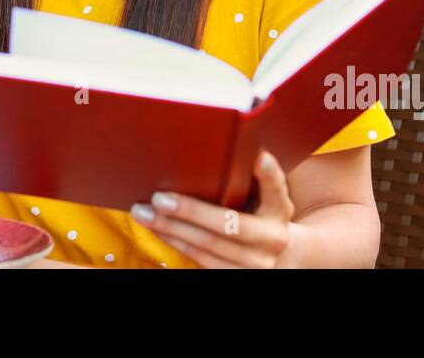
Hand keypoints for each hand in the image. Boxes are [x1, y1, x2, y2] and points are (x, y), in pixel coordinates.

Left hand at [129, 150, 295, 267]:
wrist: (276, 253)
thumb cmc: (259, 212)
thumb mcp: (264, 195)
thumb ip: (247, 176)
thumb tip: (219, 147)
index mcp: (280, 210)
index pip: (276, 188)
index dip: (268, 174)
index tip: (258, 156)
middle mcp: (271, 239)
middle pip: (228, 225)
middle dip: (190, 211)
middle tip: (158, 198)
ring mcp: (254, 263)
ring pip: (207, 246)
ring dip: (170, 229)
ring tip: (143, 213)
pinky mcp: (235, 275)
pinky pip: (199, 259)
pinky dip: (174, 241)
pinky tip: (156, 228)